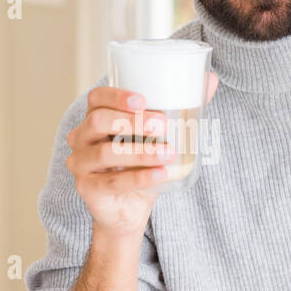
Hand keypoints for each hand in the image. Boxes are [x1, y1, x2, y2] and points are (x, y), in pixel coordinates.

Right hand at [67, 72, 219, 236]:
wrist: (128, 210)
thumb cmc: (140, 167)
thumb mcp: (157, 139)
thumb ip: (179, 110)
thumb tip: (209, 80)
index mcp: (95, 118)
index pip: (97, 98)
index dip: (116, 96)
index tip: (144, 100)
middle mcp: (81, 137)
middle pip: (98, 121)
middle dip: (132, 121)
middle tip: (162, 124)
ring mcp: (80, 163)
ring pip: (107, 152)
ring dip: (141, 152)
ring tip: (169, 153)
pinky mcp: (86, 188)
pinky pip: (113, 182)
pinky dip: (139, 177)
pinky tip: (160, 174)